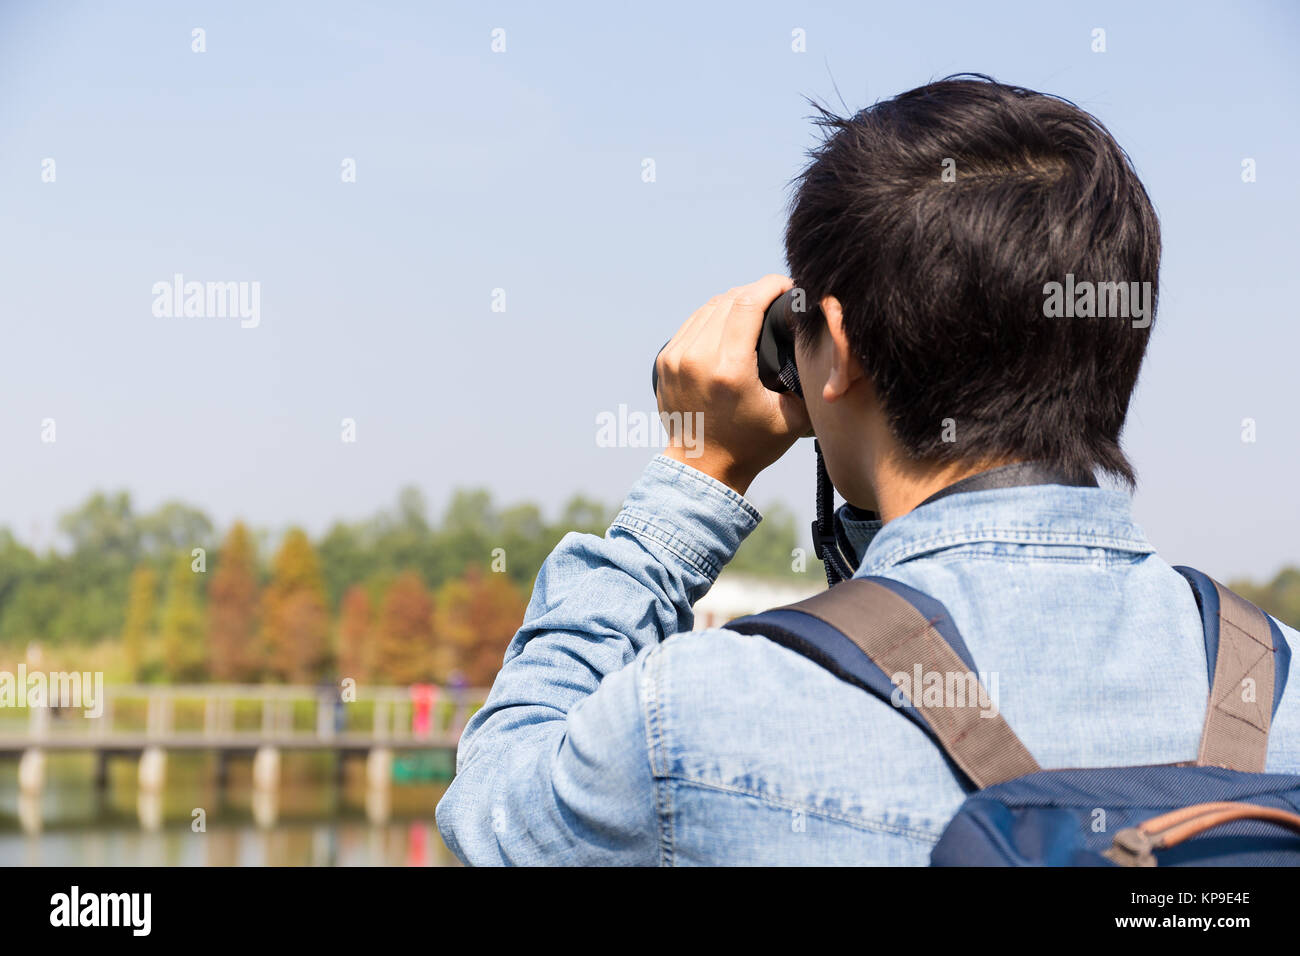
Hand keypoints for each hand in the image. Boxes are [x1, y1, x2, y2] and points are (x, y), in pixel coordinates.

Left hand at [654, 274, 811, 494]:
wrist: (703, 468)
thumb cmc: (751, 445)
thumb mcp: (792, 417)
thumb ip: (809, 380)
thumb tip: (821, 345)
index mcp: (729, 369)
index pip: (748, 303)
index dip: (771, 285)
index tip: (787, 285)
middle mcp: (697, 358)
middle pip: (728, 299)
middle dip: (755, 291)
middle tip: (776, 297)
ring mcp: (676, 358)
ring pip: (708, 307)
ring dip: (734, 300)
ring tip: (755, 307)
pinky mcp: (665, 361)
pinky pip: (692, 322)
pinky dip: (713, 316)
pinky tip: (729, 321)